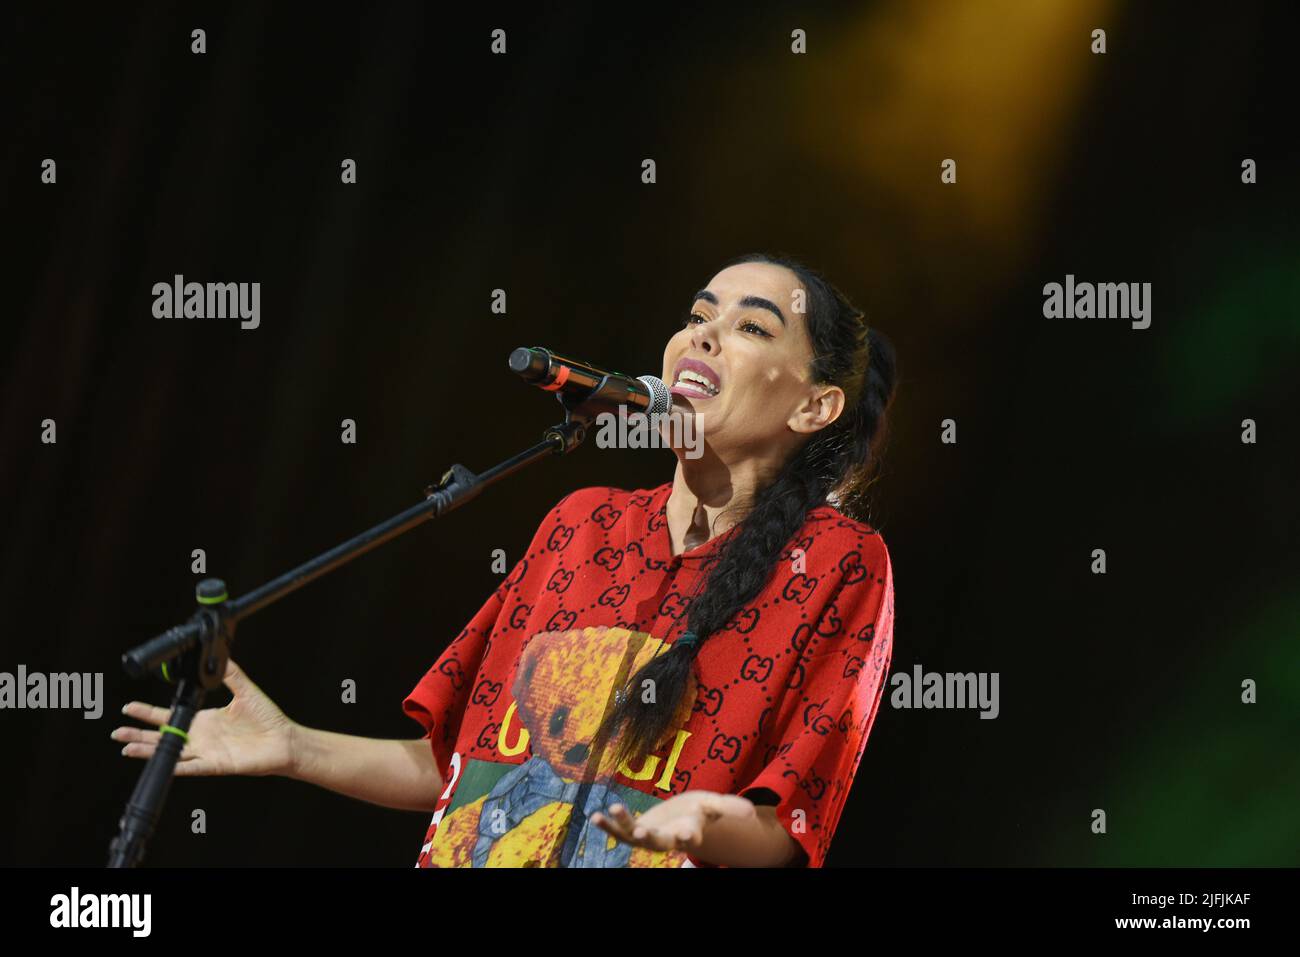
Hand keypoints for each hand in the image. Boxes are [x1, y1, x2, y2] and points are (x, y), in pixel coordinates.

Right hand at [111, 658, 296, 776]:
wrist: (284, 740)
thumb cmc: (268, 719)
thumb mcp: (246, 691)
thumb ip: (231, 675)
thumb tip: (219, 656)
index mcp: (204, 720)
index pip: (169, 716)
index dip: (148, 713)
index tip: (128, 707)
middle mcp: (201, 737)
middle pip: (162, 736)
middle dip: (138, 734)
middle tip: (116, 732)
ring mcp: (206, 752)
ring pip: (170, 753)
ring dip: (148, 751)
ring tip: (126, 748)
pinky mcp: (215, 765)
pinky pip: (190, 767)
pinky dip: (174, 766)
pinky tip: (159, 764)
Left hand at [590, 789, 756, 855]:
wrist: (680, 818)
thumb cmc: (698, 811)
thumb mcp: (713, 805)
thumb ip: (729, 806)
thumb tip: (752, 811)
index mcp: (688, 832)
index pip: (690, 836)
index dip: (689, 835)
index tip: (689, 834)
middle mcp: (666, 838)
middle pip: (657, 842)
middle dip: (648, 837)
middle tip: (640, 833)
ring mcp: (647, 837)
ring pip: (633, 836)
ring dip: (622, 824)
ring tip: (613, 809)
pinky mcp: (633, 832)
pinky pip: (618, 832)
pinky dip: (607, 826)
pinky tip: (595, 817)